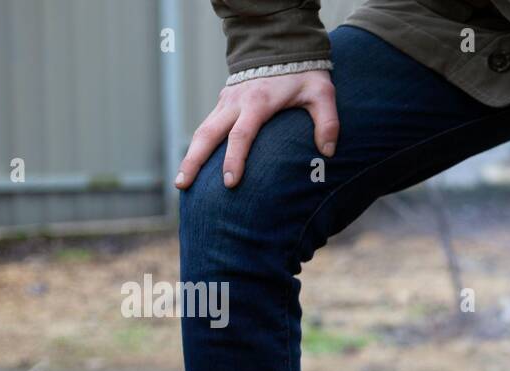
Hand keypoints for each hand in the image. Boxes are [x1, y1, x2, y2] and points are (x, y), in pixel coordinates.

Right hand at [175, 70, 337, 189]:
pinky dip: (198, 146)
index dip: (235, 159)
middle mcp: (236, 102)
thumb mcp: (322, 93)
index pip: (241, 135)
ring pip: (202, 131)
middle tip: (183, 185)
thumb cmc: (304, 73)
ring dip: (190, 156)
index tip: (230, 183)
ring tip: (181, 182)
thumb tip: (328, 151)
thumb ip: (327, 122)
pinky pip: (207, 126)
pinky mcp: (224, 102)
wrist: (281, 45)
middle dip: (194, 161)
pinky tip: (194, 166)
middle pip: (209, 134)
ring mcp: (226, 101)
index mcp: (258, 102)